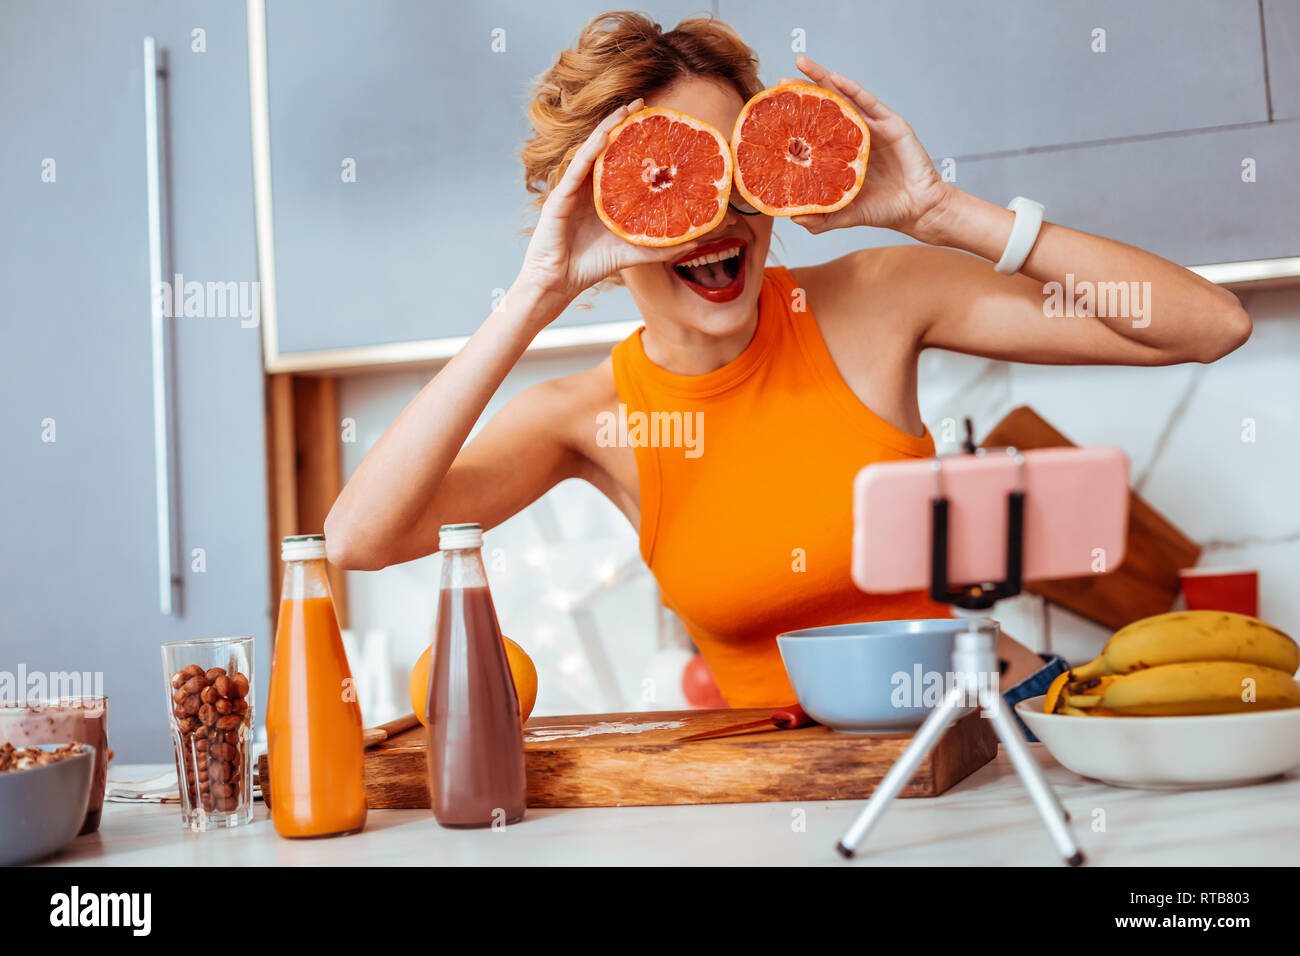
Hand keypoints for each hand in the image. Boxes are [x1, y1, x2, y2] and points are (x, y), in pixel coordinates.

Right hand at [514, 98, 691, 320]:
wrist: (558, 283)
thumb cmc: (590, 266)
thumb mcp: (632, 252)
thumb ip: (659, 246)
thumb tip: (694, 242)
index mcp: (601, 196)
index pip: (618, 160)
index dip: (633, 139)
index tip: (655, 121)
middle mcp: (586, 187)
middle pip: (604, 148)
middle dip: (621, 123)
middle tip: (643, 103)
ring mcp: (571, 189)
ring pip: (590, 151)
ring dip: (606, 127)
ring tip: (625, 109)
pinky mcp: (559, 197)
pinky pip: (577, 168)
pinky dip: (591, 151)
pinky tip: (604, 136)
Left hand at [781, 56, 953, 242]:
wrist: (918, 209)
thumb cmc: (883, 210)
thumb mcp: (846, 215)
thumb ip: (822, 218)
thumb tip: (793, 218)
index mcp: (841, 155)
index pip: (813, 132)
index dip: (794, 121)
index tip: (772, 112)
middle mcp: (854, 136)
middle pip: (824, 108)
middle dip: (803, 92)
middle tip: (780, 83)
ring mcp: (872, 127)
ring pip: (843, 97)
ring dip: (822, 79)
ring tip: (800, 64)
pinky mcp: (891, 124)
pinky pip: (869, 102)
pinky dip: (852, 88)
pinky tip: (834, 78)